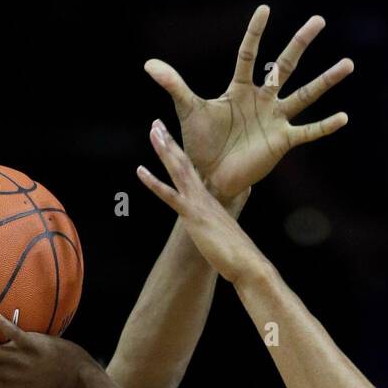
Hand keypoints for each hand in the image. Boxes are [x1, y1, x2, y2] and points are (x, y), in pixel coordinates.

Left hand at [137, 121, 266, 284]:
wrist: (247, 263)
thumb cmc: (238, 254)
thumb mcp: (226, 232)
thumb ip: (221, 223)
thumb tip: (224, 222)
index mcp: (210, 200)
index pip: (193, 171)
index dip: (180, 154)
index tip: (171, 140)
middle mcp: (204, 196)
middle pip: (184, 163)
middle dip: (170, 142)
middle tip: (157, 124)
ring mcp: (198, 204)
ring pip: (178, 170)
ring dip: (165, 150)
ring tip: (154, 131)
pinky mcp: (192, 215)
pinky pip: (170, 195)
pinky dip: (154, 183)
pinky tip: (140, 171)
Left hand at [144, 4, 351, 199]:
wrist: (210, 176)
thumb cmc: (200, 143)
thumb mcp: (188, 111)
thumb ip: (175, 85)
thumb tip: (149, 65)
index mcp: (239, 89)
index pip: (249, 54)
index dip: (255, 33)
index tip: (264, 9)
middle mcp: (262, 99)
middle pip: (285, 65)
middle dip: (300, 43)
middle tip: (319, 20)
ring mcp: (275, 119)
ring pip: (305, 94)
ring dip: (326, 80)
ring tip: (348, 64)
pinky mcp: (282, 141)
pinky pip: (307, 131)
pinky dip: (325, 125)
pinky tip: (343, 117)